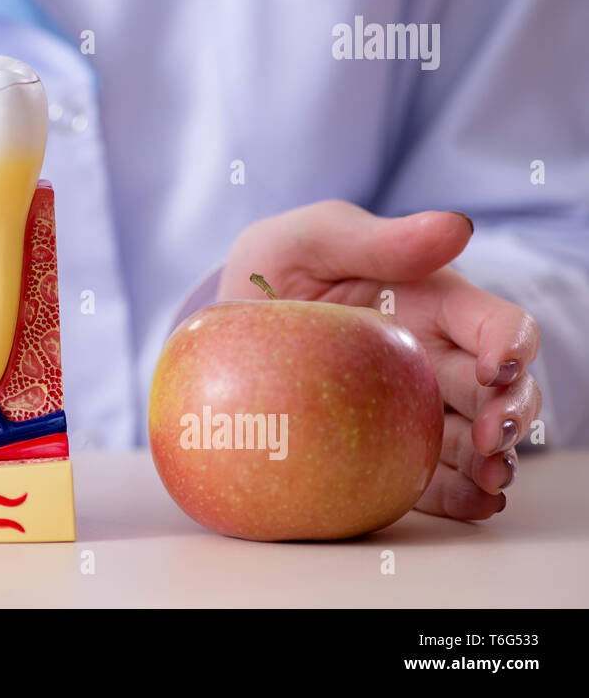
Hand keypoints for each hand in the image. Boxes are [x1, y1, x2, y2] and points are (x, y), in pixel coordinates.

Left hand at [220, 200, 539, 521]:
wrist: (226, 323)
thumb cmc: (278, 264)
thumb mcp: (312, 238)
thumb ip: (377, 238)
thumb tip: (457, 227)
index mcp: (430, 300)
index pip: (492, 322)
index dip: (510, 343)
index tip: (493, 367)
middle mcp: (432, 356)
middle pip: (498, 389)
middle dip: (510, 414)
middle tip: (491, 438)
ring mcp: (410, 405)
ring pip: (474, 438)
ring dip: (494, 463)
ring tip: (490, 484)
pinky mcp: (382, 445)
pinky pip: (426, 474)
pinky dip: (456, 495)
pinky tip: (473, 506)